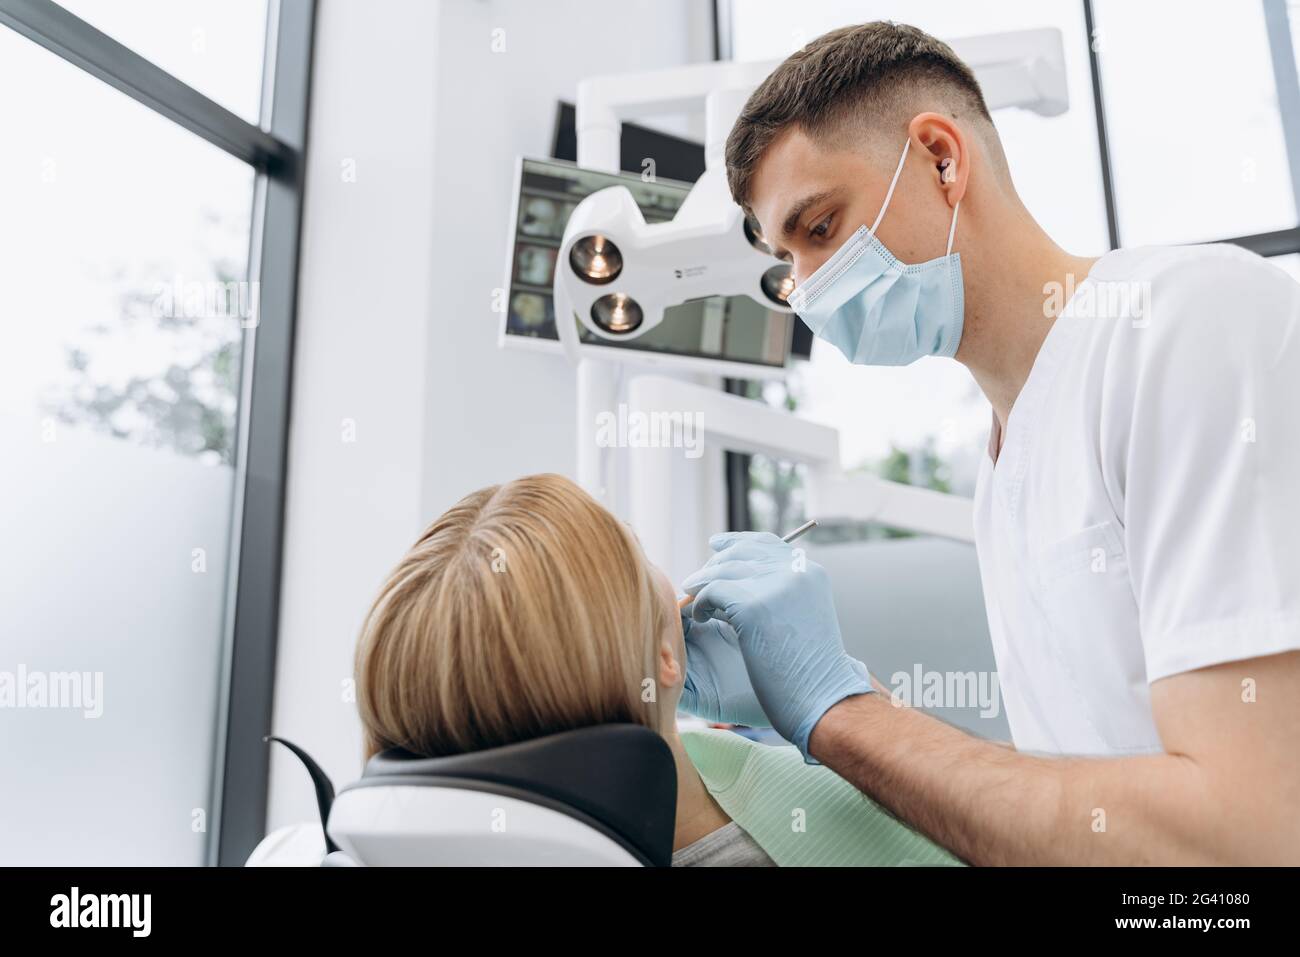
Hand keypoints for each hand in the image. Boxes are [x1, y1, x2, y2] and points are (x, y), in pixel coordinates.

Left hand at [681, 531, 873, 760]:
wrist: (822, 699)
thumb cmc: (809, 670)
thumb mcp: (802, 616)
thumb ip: (780, 592)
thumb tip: (737, 576)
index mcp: (809, 572)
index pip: (767, 543)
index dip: (738, 542)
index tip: (716, 546)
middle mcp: (795, 572)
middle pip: (741, 553)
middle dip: (714, 564)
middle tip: (696, 580)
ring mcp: (774, 587)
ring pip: (722, 571)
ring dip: (703, 585)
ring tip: (694, 601)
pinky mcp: (752, 607)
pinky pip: (711, 592)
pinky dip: (701, 604)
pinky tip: (699, 617)